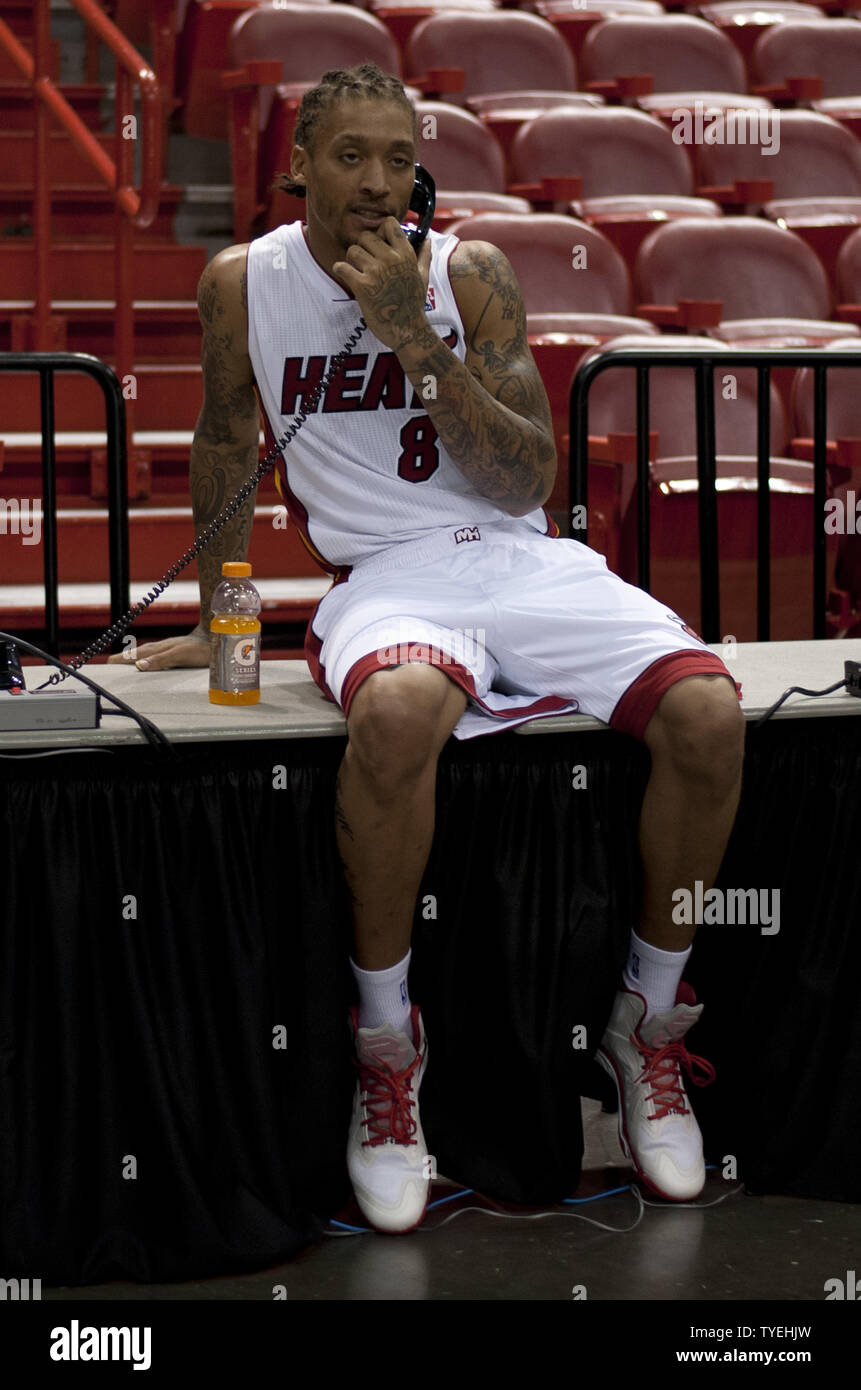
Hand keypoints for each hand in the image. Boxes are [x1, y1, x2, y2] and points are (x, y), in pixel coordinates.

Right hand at [106, 628, 209, 670]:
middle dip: (123, 658)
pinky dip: (145, 659)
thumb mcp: (180, 655)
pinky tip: (148, 662)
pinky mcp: (174, 651)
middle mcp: (160, 648)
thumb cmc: (199, 648)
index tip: (107, 664)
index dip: (121, 660)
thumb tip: (138, 666)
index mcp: (157, 649)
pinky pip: (154, 656)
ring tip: (124, 663)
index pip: (133, 655)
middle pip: (136, 653)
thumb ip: (160, 660)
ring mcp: (167, 648)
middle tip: (110, 664)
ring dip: (133, 658)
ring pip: (145, 653)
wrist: (215, 639)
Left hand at [332, 219, 431, 351]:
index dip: (379, 231)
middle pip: (365, 236)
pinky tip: (346, 277)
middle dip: (363, 247)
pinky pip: (342, 267)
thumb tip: (428, 239)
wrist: (408, 331)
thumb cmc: (414, 305)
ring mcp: (376, 272)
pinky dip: (340, 270)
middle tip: (365, 263)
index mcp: (406, 254)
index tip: (378, 244)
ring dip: (351, 260)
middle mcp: (391, 259)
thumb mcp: (423, 277)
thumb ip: (424, 256)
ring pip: (352, 250)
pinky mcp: (362, 286)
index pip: (388, 223)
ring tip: (357, 272)